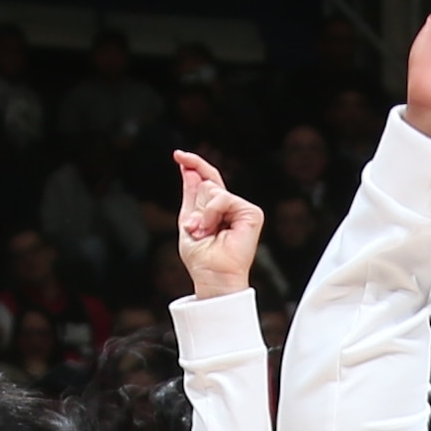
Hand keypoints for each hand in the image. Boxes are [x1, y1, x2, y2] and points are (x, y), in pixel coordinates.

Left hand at [171, 151, 264, 298]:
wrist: (212, 275)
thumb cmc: (201, 259)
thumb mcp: (188, 220)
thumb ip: (191, 195)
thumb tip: (189, 170)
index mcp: (217, 208)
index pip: (207, 178)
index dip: (194, 164)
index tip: (178, 155)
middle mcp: (231, 207)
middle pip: (207, 184)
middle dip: (196, 207)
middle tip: (198, 230)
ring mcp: (242, 209)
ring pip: (213, 190)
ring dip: (202, 214)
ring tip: (206, 233)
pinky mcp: (252, 213)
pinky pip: (223, 198)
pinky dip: (212, 213)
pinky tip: (213, 229)